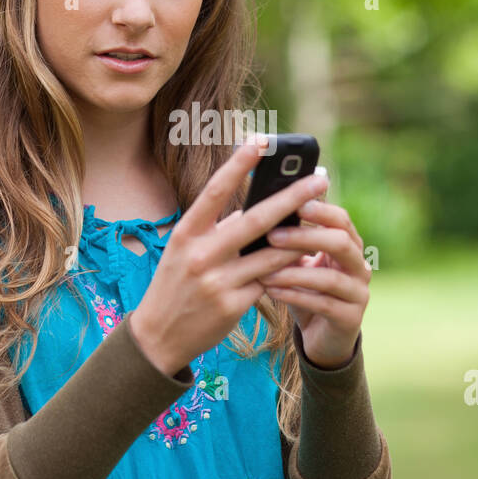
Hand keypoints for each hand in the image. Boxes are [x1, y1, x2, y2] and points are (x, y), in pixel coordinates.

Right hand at [128, 137, 330, 376]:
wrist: (156, 337)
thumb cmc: (175, 285)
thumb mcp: (184, 251)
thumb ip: (215, 230)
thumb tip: (253, 210)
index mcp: (186, 233)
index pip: (215, 191)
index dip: (239, 164)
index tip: (261, 141)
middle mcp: (201, 255)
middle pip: (256, 221)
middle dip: (292, 199)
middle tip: (320, 181)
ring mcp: (217, 282)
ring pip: (272, 256)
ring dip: (299, 242)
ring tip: (321, 226)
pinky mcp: (232, 306)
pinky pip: (268, 283)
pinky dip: (286, 274)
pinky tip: (303, 266)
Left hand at [257, 198, 369, 368]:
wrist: (323, 337)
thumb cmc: (307, 292)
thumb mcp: (298, 264)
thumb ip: (289, 244)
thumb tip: (258, 215)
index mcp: (349, 247)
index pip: (342, 220)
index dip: (320, 210)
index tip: (293, 203)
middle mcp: (359, 267)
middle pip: (341, 242)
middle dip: (305, 237)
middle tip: (272, 236)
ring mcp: (359, 293)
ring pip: (330, 277)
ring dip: (294, 272)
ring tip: (263, 270)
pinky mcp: (351, 319)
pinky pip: (323, 304)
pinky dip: (294, 295)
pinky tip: (271, 291)